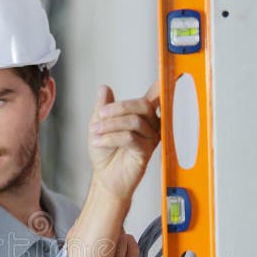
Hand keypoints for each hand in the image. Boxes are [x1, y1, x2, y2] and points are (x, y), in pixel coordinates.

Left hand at [88, 83, 160, 200]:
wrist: (104, 178)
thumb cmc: (106, 154)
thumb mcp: (99, 125)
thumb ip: (103, 107)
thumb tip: (105, 88)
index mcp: (143, 116)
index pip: (154, 97)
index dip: (161, 86)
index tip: (162, 77)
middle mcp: (151, 126)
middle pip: (142, 106)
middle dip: (119, 108)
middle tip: (101, 114)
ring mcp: (150, 139)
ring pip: (133, 122)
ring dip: (109, 125)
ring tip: (94, 131)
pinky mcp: (145, 152)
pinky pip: (129, 138)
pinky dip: (110, 138)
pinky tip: (98, 142)